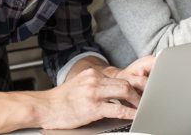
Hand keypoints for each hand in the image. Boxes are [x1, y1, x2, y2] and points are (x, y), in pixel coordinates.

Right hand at [38, 56, 154, 129]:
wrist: (44, 107)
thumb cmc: (61, 100)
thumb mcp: (79, 85)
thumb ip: (95, 84)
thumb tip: (112, 92)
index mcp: (92, 73)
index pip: (119, 76)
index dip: (133, 84)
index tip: (141, 90)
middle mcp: (94, 79)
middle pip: (125, 82)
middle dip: (139, 91)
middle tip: (146, 99)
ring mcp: (93, 93)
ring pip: (124, 91)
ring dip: (137, 101)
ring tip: (142, 107)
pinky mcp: (92, 107)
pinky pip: (117, 109)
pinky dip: (129, 113)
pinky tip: (134, 116)